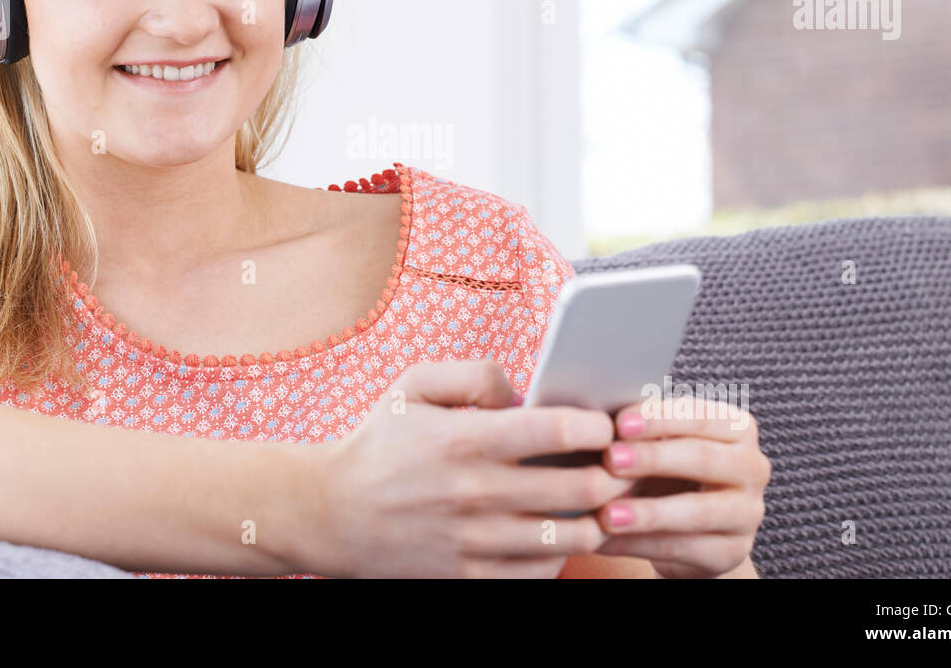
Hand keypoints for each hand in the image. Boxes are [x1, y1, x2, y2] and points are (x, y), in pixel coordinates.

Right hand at [302, 359, 631, 577]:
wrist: (329, 513)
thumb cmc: (379, 443)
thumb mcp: (414, 385)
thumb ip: (476, 374)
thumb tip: (526, 393)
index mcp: (464, 438)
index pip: (557, 431)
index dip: (597, 427)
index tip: (604, 425)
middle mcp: (474, 492)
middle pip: (582, 488)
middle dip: (615, 474)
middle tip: (622, 463)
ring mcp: (474, 541)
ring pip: (573, 536)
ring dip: (598, 517)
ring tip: (597, 500)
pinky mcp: (469, 576)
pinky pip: (543, 570)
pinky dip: (563, 550)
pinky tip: (558, 529)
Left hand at [592, 398, 770, 577]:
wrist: (688, 526)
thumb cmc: (666, 470)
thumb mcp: (660, 444)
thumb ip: (641, 429)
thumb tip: (596, 420)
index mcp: (736, 428)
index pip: (700, 416)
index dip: (659, 418)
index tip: (619, 423)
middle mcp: (752, 467)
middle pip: (703, 459)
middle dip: (653, 459)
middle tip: (611, 459)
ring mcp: (747, 512)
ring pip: (698, 512)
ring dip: (648, 513)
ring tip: (606, 515)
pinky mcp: (733, 552)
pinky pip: (684, 549)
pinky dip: (640, 545)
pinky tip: (605, 541)